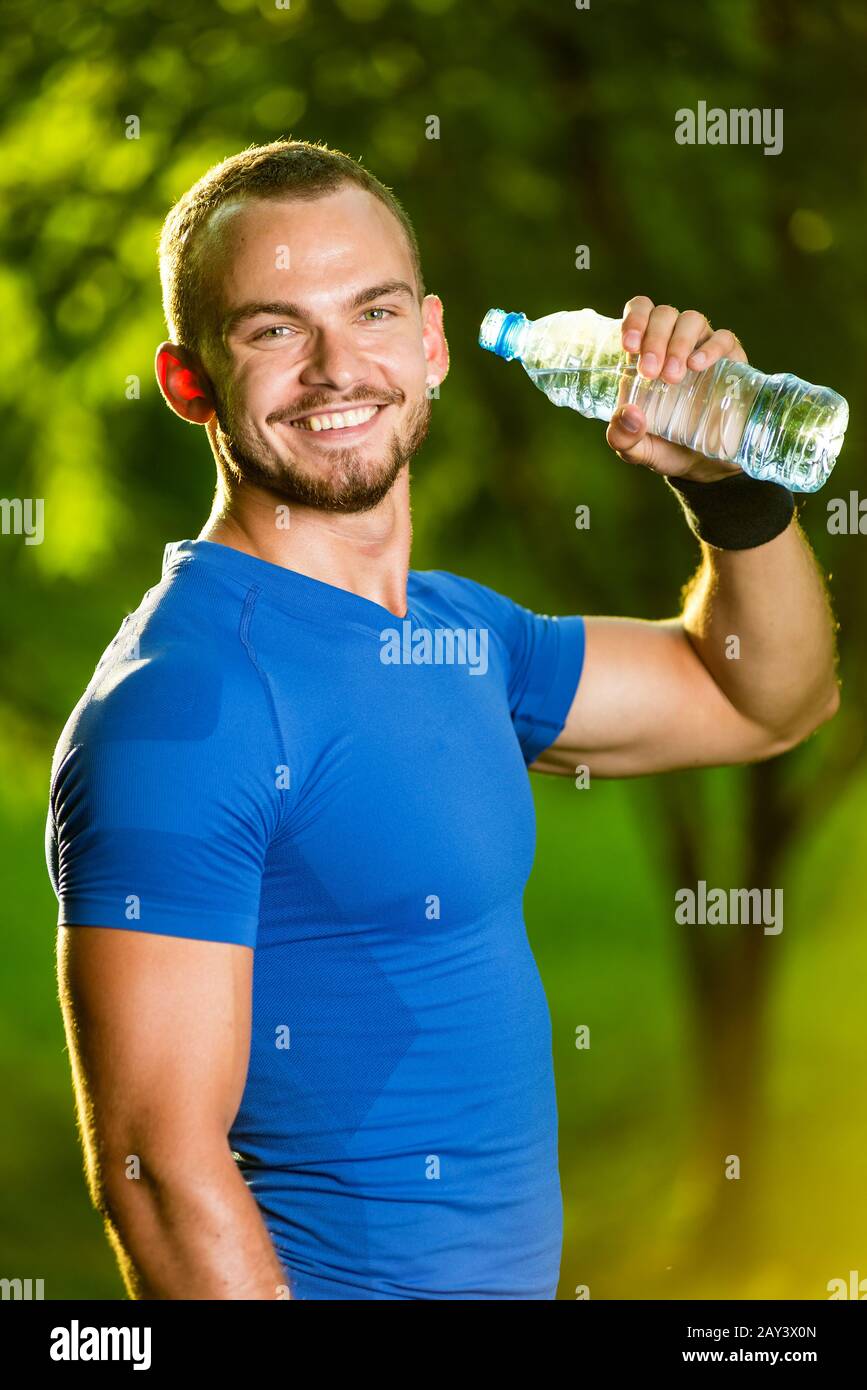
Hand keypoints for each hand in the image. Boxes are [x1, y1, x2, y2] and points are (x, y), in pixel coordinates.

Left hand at [605, 295, 748, 481]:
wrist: (707, 465)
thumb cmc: (668, 447)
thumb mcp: (640, 450)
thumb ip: (623, 438)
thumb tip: (627, 414)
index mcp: (646, 354)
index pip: (640, 313)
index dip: (634, 319)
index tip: (630, 346)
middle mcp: (673, 343)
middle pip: (663, 315)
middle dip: (654, 338)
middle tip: (651, 372)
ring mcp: (702, 348)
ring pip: (691, 320)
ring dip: (679, 342)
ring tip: (674, 376)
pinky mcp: (730, 360)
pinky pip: (723, 338)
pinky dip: (711, 347)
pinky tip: (698, 366)